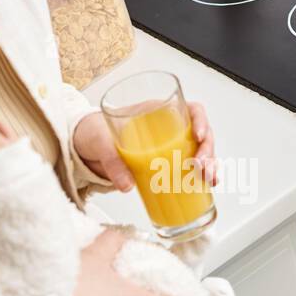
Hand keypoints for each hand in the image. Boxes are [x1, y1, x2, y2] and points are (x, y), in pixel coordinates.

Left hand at [72, 102, 217, 191]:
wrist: (85, 147)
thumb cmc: (95, 133)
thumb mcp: (100, 142)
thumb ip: (111, 161)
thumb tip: (126, 184)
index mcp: (157, 112)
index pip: (190, 109)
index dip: (200, 120)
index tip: (199, 135)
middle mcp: (169, 128)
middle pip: (201, 134)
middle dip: (207, 151)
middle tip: (201, 167)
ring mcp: (170, 147)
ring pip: (200, 152)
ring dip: (209, 166)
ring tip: (209, 180)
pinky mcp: (167, 165)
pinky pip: (189, 168)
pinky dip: (200, 177)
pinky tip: (205, 186)